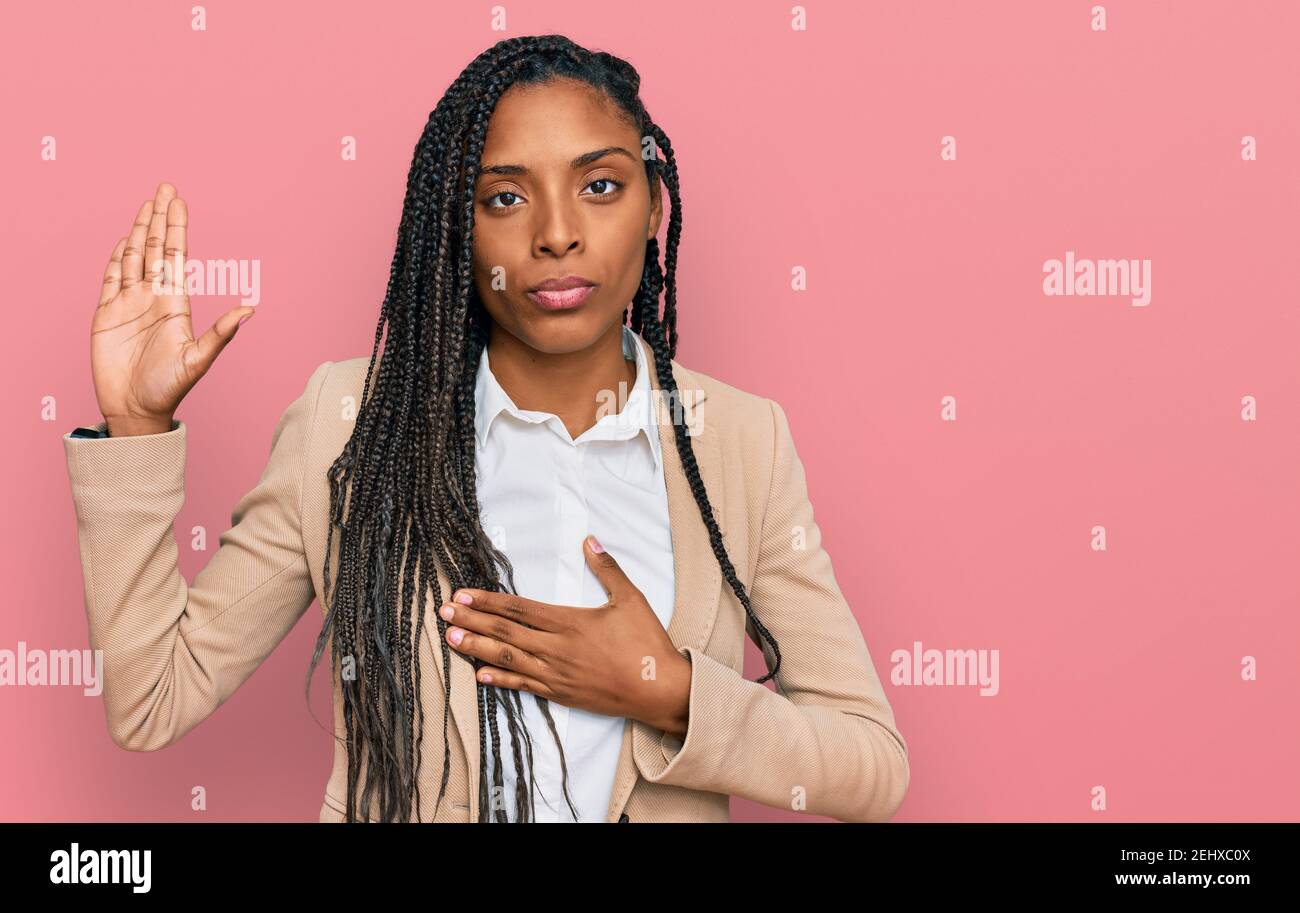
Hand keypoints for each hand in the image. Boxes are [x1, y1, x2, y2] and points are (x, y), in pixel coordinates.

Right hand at [90, 181, 254, 435]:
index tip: (178, 200)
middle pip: (155, 248)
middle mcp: (153, 297)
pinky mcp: (106, 314)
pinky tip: (124, 240)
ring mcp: (129, 304)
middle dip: (159, 217)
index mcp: (176, 302)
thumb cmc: (170, 388)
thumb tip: (250, 310)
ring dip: (139, 230)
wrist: (136, 409)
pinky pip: (111, 278)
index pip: (175, 254)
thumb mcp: (199, 360)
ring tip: (146, 204)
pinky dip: (116, 257)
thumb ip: (221, 334)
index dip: (176, 226)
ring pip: (133, 257)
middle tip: (164, 187)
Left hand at [438, 535, 691, 739]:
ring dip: (476, 649)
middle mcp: (556, 649)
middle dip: (471, 622)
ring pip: (507, 660)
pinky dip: (500, 680)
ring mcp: (556, 675)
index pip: (519, 609)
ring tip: (451, 640)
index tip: (462, 595)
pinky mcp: (561, 694)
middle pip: (505, 633)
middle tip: (443, 613)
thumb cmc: (647, 644)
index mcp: (570, 622)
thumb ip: (607, 569)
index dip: (488, 602)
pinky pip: (523, 686)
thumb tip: (589, 540)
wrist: (659, 690)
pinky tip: (480, 675)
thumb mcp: (631, 599)